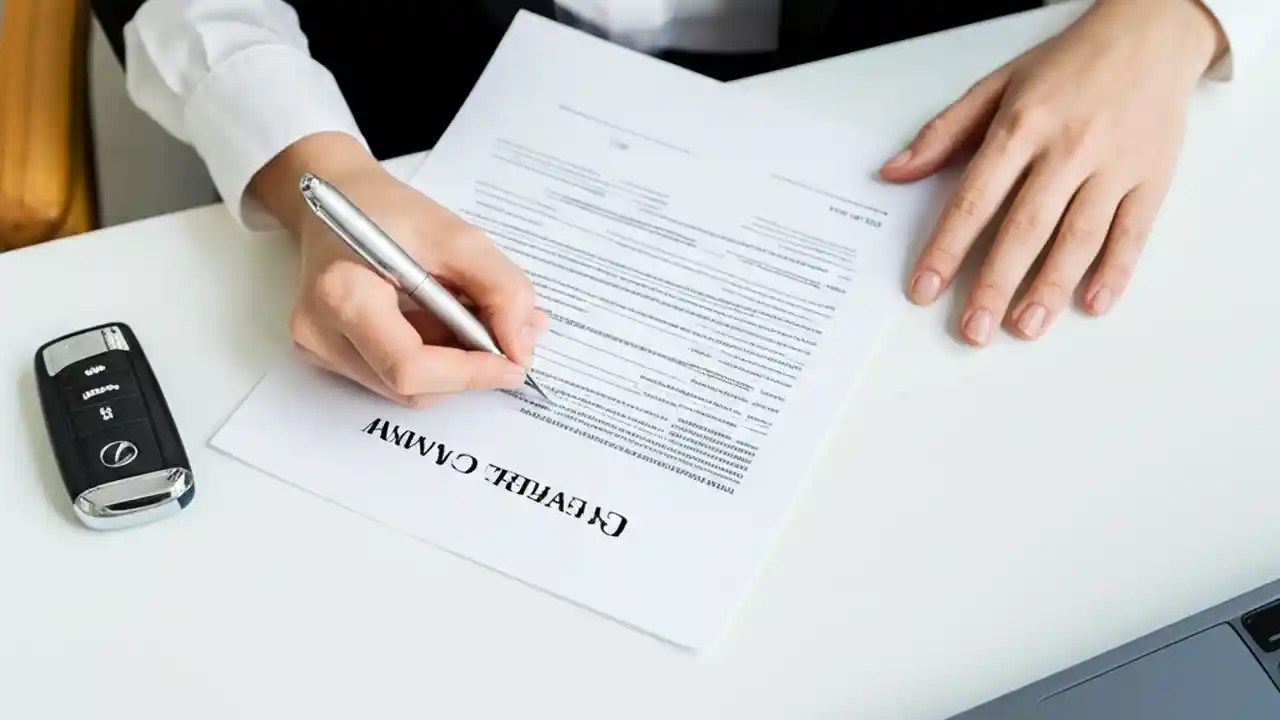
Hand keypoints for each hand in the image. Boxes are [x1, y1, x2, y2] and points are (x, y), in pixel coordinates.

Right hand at [251, 132, 546, 406]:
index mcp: (342, 294)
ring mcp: (318, 348)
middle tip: (506, 341)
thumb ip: (501, 290)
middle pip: (408, 385)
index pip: (409, 365)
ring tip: (472, 320)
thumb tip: (521, 349)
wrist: (337, 198)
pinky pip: (390, 375)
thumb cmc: (387, 210)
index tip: (513, 365)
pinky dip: (430, 358)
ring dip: (450, 366)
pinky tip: (441, 323)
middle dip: (466, 371)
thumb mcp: (457, 236)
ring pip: (403, 387)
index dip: (468, 374)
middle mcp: (319, 332)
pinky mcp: (327, 354)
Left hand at [881, 0, 1227, 344]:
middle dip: (995, 284)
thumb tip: (894, 172)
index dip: (947, 248)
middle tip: (973, 329)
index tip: (925, 288)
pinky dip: (1115, 271)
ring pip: (1079, 237)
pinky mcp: (1153, 176)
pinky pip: (1133, 232)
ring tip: (1024, 327)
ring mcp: (1115, 164)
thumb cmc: (1068, 63)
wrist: (1150, 32)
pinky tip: (1091, 303)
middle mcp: (1068, 147)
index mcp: (1022, 125)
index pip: (974, 198)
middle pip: (1025, 227)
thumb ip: (943, 133)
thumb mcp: (997, 85)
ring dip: (1050, 287)